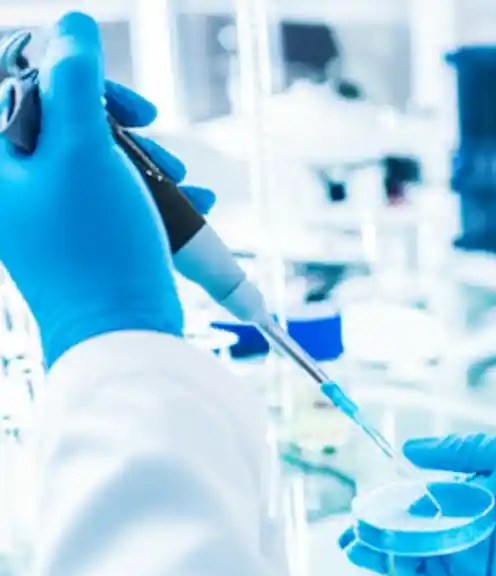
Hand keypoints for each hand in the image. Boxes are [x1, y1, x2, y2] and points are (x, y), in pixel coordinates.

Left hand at [0, 14, 213, 365]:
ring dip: (140, 152)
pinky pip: (106, 185)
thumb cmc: (97, 249)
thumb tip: (72, 25)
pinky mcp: (72, 231)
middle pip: (54, 105)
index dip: (63, 65)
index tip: (112, 95)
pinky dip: (145, 186)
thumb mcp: (84, 149)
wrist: (121, 334)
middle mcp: (6, 178)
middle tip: (149, 128)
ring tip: (177, 177)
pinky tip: (187, 199)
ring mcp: (39, 206)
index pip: (8, 70)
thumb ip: (74, 78)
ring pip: (88, 146)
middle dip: (114, 114)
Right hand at [340, 434, 495, 575]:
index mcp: (464, 504)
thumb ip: (453, 451)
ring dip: (397, 568)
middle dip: (379, 549)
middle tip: (353, 544)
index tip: (357, 518)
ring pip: (424, 573)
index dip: (384, 519)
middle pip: (411, 549)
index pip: (413, 517)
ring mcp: (475, 563)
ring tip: (377, 554)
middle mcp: (465, 536)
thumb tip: (410, 449)